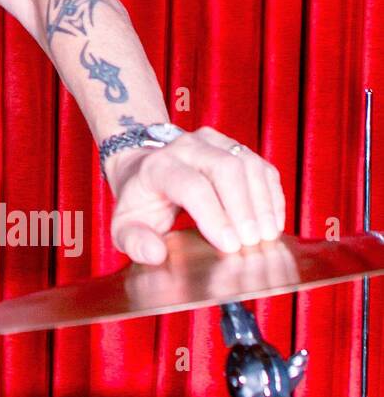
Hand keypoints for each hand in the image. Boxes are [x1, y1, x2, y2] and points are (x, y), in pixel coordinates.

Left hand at [107, 126, 286, 265]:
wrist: (144, 169)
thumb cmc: (139, 202)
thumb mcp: (125, 226)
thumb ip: (135, 242)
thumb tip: (156, 253)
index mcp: (157, 166)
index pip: (190, 185)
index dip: (214, 215)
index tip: (230, 245)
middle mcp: (185, 147)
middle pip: (225, 169)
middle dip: (243, 208)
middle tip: (252, 242)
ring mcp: (212, 143)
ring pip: (247, 164)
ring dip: (262, 202)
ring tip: (266, 235)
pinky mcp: (234, 147)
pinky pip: (261, 167)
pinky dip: (271, 195)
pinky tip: (272, 222)